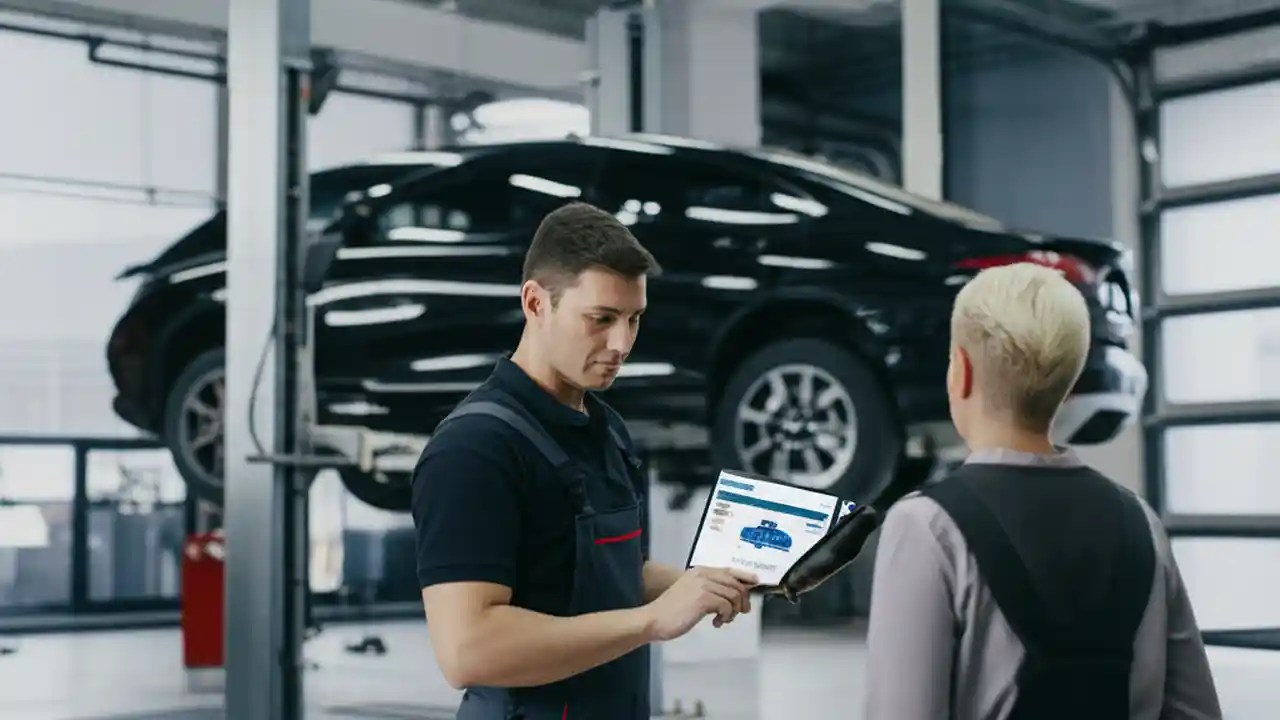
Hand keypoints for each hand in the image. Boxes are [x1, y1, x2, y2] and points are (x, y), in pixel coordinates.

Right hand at [643, 566, 758, 640]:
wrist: (654, 619)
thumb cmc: (671, 611)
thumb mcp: (691, 594)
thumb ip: (709, 590)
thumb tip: (732, 595)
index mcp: (699, 571)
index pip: (729, 570)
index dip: (744, 576)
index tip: (755, 582)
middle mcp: (702, 574)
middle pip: (735, 583)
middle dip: (742, 599)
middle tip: (740, 613)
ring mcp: (702, 585)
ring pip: (733, 595)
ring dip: (733, 611)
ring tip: (723, 620)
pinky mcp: (703, 598)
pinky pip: (726, 606)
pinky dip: (726, 616)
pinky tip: (716, 623)